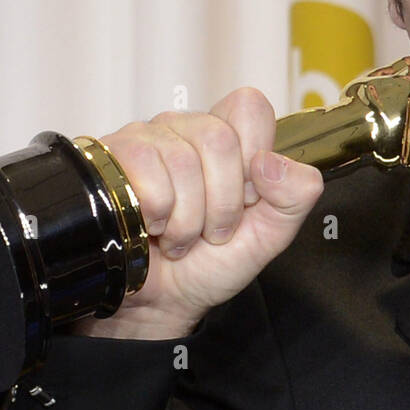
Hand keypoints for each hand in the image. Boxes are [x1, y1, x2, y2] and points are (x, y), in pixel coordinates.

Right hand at [70, 88, 323, 339]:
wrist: (163, 301)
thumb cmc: (211, 262)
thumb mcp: (271, 233)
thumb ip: (296, 195)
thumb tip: (271, 162)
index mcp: (229, 138)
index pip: (250, 108)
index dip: (253, 158)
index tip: (247, 198)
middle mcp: (187, 129)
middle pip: (219, 139)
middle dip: (222, 202)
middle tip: (211, 228)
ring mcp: (148, 139)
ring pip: (182, 159)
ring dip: (188, 218)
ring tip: (181, 235)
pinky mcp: (112, 157)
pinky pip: (146, 172)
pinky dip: (159, 215)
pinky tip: (153, 227)